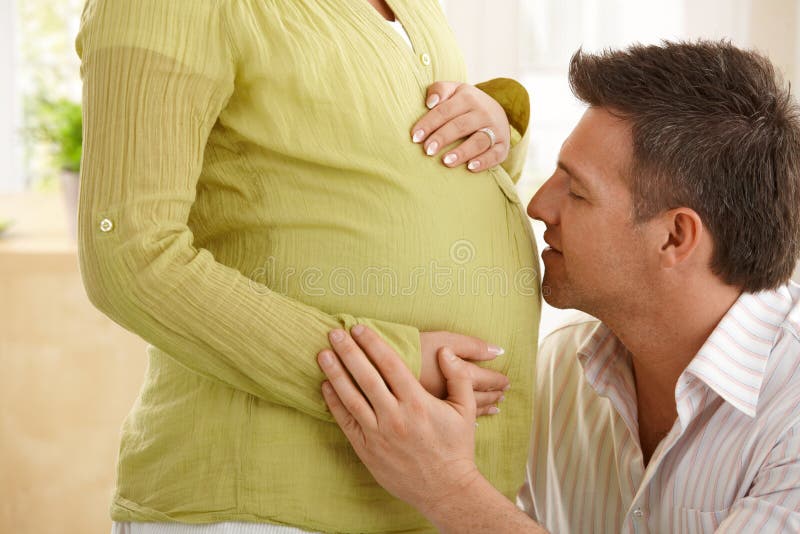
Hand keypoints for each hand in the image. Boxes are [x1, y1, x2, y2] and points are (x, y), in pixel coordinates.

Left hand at [318, 325, 481, 517]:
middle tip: (333, 333)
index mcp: (418, 403)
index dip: (373, 343)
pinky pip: (347, 423)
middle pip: (366, 377)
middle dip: (349, 352)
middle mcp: (395, 416)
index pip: (390, 365)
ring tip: (323, 354)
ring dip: (335, 374)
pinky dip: (334, 403)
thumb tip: (445, 351)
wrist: (447, 490)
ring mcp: (378, 435)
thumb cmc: (457, 448)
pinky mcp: (368, 451)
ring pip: (351, 398)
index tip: (359, 328)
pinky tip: (325, 387)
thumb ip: (458, 377)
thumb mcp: (466, 410)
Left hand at [411, 81, 510, 172]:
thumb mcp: (454, 91)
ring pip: (479, 141)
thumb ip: (439, 90)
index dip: (429, 124)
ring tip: (446, 161)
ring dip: (462, 152)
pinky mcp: (503, 146)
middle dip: (442, 138)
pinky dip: (484, 161)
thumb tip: (430, 103)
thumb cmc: (465, 104)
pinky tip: (470, 167)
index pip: (445, 110)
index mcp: (468, 98)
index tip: (415, 137)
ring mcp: (495, 129)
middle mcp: (483, 112)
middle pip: (461, 126)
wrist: (496, 111)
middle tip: (427, 151)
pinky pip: (495, 154)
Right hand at [419, 331, 507, 415]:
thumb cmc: (416, 348)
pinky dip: (464, 419)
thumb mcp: (446, 339)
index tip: (506, 382)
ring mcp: (442, 406)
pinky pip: (452, 418)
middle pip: (480, 396)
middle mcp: (455, 394)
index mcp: (461, 374)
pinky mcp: (429, 412)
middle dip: (493, 395)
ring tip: (493, 408)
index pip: (486, 380)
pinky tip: (470, 423)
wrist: (382, 366)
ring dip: (483, 408)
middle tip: (502, 396)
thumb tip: (498, 352)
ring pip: (469, 410)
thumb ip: (473, 347)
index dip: (498, 380)